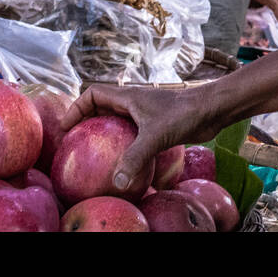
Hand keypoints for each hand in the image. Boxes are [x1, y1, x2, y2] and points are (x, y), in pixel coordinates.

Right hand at [61, 85, 226, 191]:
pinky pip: (133, 136)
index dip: (76, 108)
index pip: (92, 94)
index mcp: (127, 97)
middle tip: (75, 144)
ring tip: (95, 157)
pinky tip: (126, 167)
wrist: (211, 110)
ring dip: (105, 135)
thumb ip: (135, 158)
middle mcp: (133, 103)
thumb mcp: (155, 136)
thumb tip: (116, 182)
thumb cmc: (183, 115)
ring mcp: (145, 114)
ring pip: (117, 123)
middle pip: (101, 109)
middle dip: (86, 123)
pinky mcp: (157, 127)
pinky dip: (125, 147)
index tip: (66, 128)